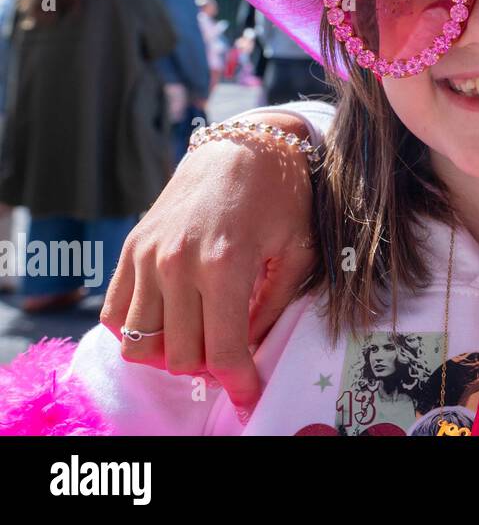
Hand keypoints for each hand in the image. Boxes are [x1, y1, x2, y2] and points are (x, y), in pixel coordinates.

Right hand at [100, 112, 317, 416]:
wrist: (245, 145)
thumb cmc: (282, 196)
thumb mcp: (298, 250)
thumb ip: (273, 307)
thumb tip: (250, 352)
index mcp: (224, 264)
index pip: (222, 352)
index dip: (238, 385)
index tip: (249, 396)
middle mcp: (176, 262)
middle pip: (181, 356)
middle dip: (210, 368)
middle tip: (233, 356)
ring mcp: (146, 256)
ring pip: (142, 344)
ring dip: (172, 353)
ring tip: (203, 336)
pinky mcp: (130, 249)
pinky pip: (117, 316)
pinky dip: (139, 331)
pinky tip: (173, 319)